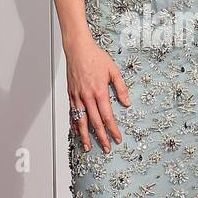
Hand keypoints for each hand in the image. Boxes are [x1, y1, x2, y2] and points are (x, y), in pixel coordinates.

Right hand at [66, 33, 129, 151]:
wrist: (78, 49)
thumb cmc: (95, 57)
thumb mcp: (113, 70)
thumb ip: (121, 88)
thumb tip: (126, 103)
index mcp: (100, 92)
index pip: (107, 116)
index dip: (113, 130)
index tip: (117, 139)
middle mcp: (87, 97)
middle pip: (95, 123)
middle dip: (101, 137)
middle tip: (106, 148)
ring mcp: (77, 97)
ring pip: (81, 121)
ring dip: (85, 136)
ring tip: (88, 147)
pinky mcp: (71, 95)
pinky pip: (72, 113)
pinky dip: (74, 124)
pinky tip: (77, 131)